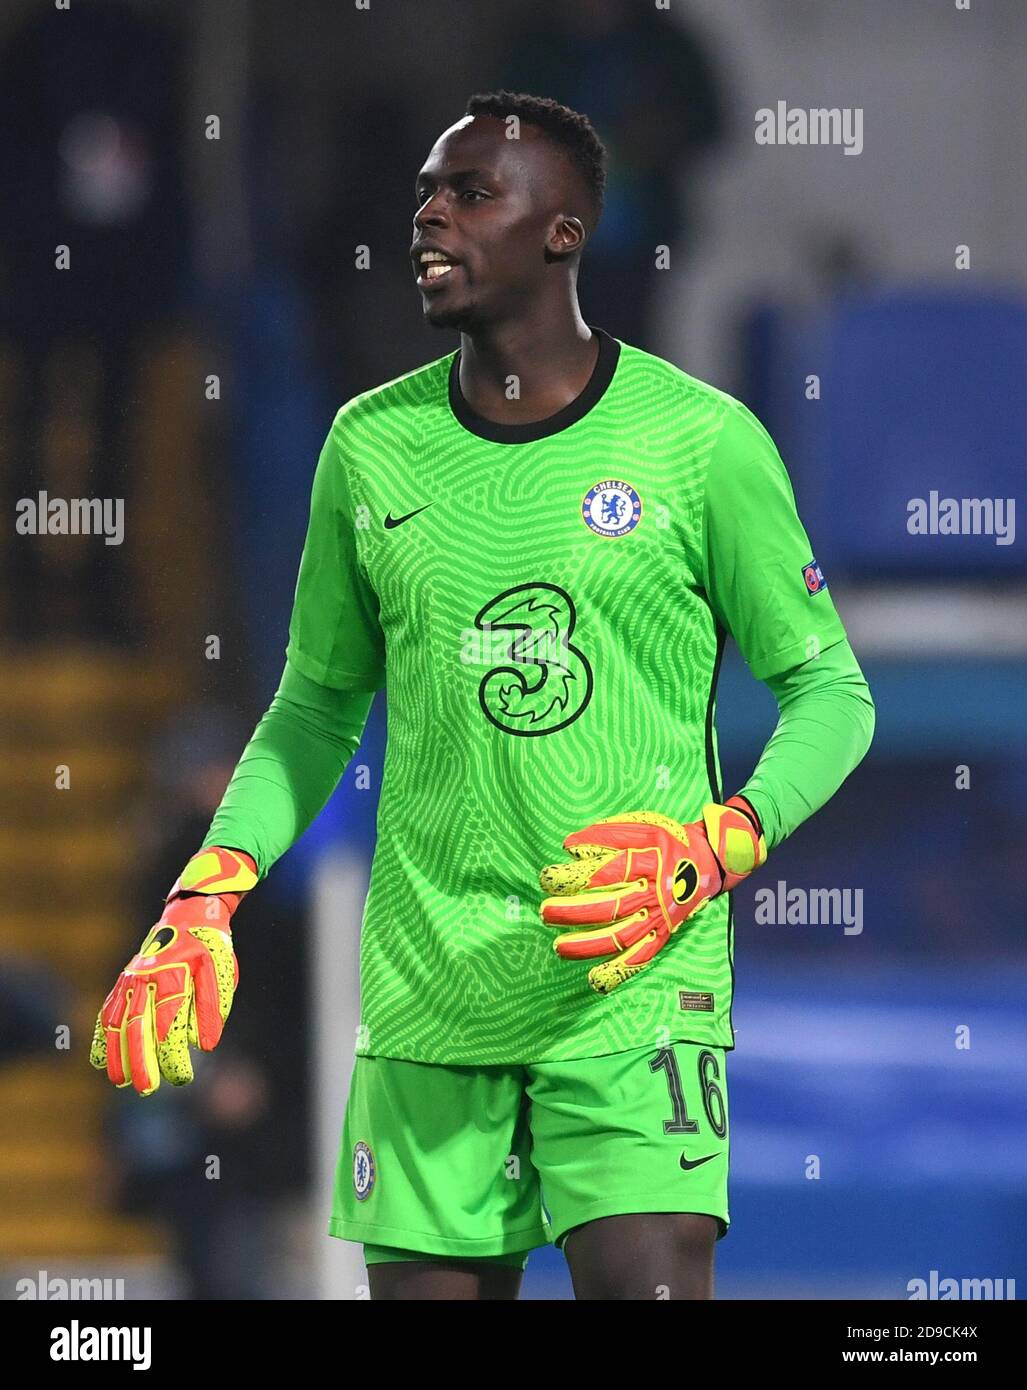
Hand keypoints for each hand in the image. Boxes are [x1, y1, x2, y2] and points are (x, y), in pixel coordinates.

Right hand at [90, 847, 256, 1094]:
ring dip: (117, 1054)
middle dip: (141, 1062)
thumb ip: (213, 1007)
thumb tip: (204, 1045)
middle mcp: (146, 978)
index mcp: (173, 977)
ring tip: (120, 1082)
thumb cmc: (210, 948)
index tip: (181, 1077)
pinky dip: (102, 1036)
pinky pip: (108, 1011)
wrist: (189, 915)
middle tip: (146, 1090)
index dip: (172, 1055)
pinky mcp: (123, 981)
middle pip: (138, 1027)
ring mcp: (130, 979)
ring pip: (117, 1022)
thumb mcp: (221, 972)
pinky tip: (98, 1060)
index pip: (169, 1026)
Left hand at [539, 797, 765, 994]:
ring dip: (588, 944)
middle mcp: (655, 893)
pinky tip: (595, 979)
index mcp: (649, 862)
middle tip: (545, 912)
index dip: (577, 876)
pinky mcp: (665, 933)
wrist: (712, 860)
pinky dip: (619, 970)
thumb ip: (607, 834)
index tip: (549, 878)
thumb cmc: (671, 841)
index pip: (608, 872)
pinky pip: (642, 956)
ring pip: (622, 936)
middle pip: (611, 907)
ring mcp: (660, 917)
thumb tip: (569, 846)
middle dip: (574, 913)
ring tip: (559, 947)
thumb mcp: (644, 826)